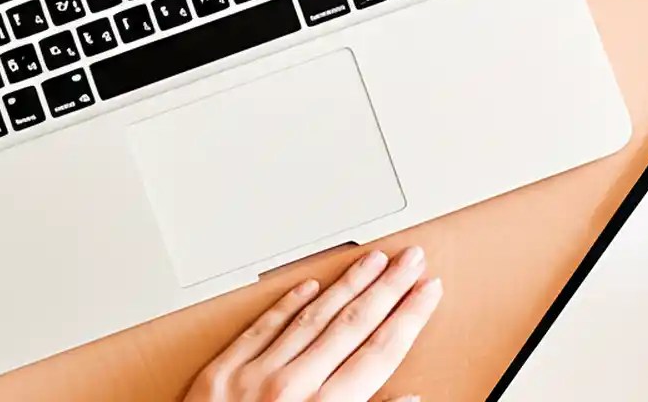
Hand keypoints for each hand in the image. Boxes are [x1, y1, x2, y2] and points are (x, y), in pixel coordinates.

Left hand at [185, 247, 442, 401]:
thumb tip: (408, 399)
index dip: (409, 317)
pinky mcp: (219, 374)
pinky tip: (308, 285)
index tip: (427, 291)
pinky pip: (260, 328)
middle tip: (410, 259)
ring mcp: (253, 377)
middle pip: (353, 325)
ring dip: (347, 284)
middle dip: (388, 288)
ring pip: (311, 317)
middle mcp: (291, 389)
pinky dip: (286, 304)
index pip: (381, 352)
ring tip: (371, 260)